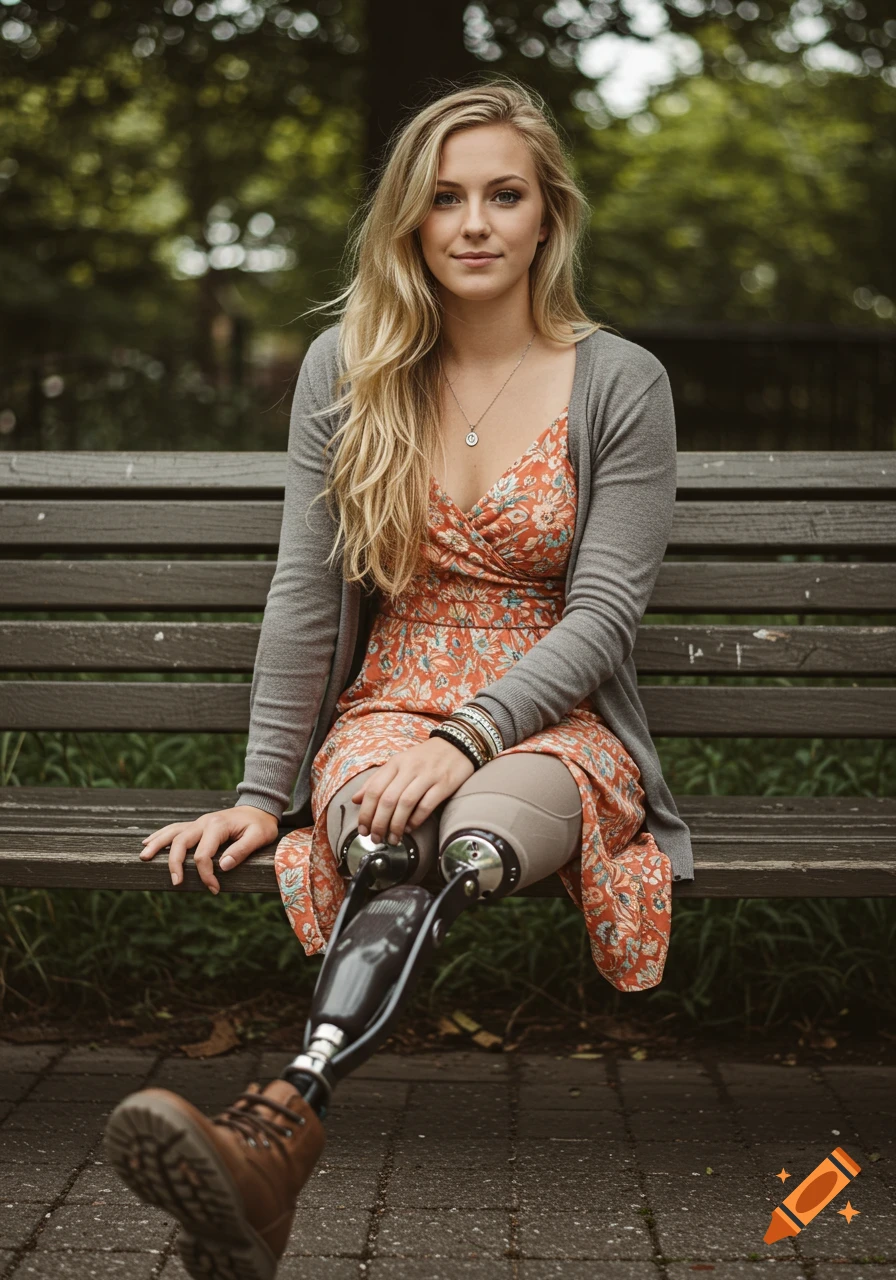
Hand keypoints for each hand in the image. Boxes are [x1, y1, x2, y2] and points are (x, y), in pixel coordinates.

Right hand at [138, 804, 280, 893]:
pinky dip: (160, 835)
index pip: (204, 854)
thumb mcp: (259, 837)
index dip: (206, 874)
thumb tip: (222, 866)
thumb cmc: (261, 825)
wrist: (259, 808)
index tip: (214, 889)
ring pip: (172, 832)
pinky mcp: (197, 825)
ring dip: (157, 844)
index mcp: (218, 825)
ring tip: (144, 857)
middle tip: (176, 883)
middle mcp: (204, 822)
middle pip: (181, 842)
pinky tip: (147, 842)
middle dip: (175, 863)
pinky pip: (174, 829)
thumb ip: (242, 850)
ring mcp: (198, 822)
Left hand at [352, 736, 474, 845]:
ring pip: (405, 804)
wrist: (457, 744)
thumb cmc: (425, 757)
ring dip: (396, 825)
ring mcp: (427, 776)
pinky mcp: (444, 784)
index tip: (363, 829)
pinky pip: (426, 805)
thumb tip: (355, 799)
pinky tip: (410, 828)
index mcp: (396, 763)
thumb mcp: (399, 763)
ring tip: (392, 839)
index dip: (366, 812)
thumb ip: (377, 780)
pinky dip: (416, 820)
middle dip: (379, 823)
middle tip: (376, 838)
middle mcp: (409, 768)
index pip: (374, 789)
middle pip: (388, 799)